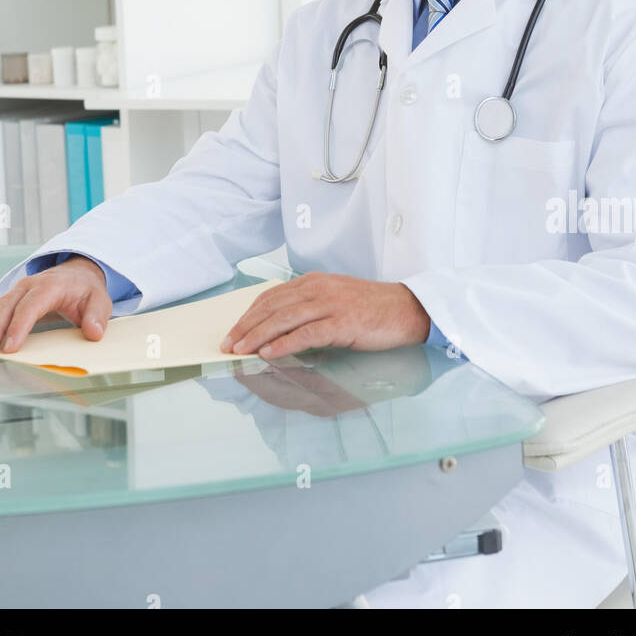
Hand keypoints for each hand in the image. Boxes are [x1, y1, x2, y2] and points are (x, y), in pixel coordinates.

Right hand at [0, 257, 112, 354]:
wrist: (77, 273)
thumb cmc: (86, 290)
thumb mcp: (99, 300)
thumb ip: (97, 316)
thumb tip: (94, 333)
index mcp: (49, 286)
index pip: (30, 306)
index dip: (18, 327)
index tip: (10, 347)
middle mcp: (28, 286)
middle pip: (6, 306)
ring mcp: (16, 291)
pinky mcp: (10, 299)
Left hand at [219, 272, 430, 359]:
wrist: (407, 309)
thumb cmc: (372, 308)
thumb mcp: (336, 298)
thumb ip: (310, 306)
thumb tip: (281, 327)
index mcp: (314, 281)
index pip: (272, 296)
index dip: (250, 313)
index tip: (234, 329)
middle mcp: (319, 288)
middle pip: (272, 306)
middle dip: (246, 325)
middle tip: (228, 343)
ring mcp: (330, 305)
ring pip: (284, 319)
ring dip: (258, 335)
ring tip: (241, 350)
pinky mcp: (342, 323)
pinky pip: (306, 334)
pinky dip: (283, 344)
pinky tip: (268, 353)